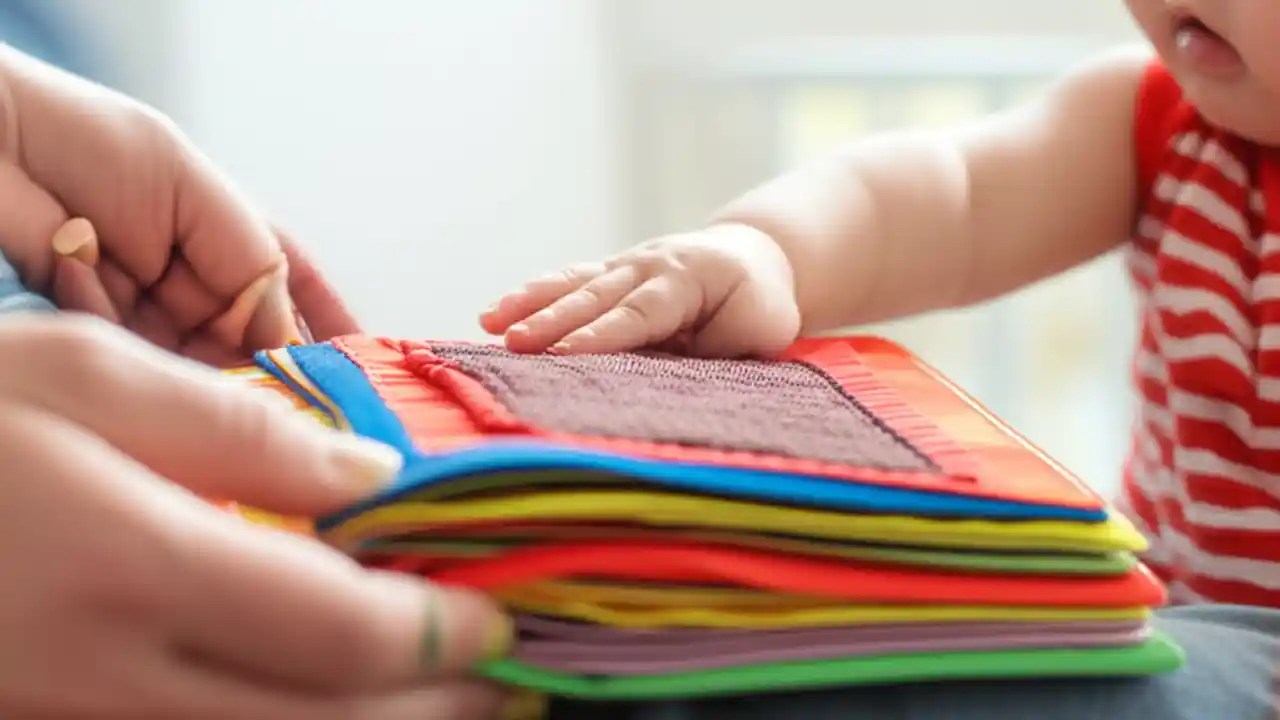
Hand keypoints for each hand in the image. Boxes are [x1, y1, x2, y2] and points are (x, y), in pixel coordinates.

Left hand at [0, 46, 358, 364]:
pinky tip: (99, 291)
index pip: (292, 289)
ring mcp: (138, 317)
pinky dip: (125, 340)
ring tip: (199, 348)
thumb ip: (249, 259)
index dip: (329, 327)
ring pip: (199, 364)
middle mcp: (184, 284)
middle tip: (301, 393)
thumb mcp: (189, 189)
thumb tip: (294, 337)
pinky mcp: (89, 343)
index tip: (370, 365)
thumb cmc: (81, 144)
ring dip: (208, 367)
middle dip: (274, 364)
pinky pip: (134, 364)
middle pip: (251, 341)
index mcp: (220, 237)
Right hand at [0, 315, 511, 718]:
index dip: (441, 636)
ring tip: (454, 708)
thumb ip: (237, 428)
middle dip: (438, 712)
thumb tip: (369, 475)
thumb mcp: (76, 372)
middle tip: (512, 685)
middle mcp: (109, 673)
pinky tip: (333, 706)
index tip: (500, 617)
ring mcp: (75, 717)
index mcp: (131, 567)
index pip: (340, 633)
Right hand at [480, 223, 800, 357]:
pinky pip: (566, 282)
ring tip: (488, 322)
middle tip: (515, 343)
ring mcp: (623, 265)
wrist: (753, 254)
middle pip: (594, 296)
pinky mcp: (606, 273)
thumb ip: (713, 349)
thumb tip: (666, 372)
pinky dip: (531, 295)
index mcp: (686, 280)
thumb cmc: (759, 305)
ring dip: (529, 303)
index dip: (600, 335)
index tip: (564, 353)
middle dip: (552, 321)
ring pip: (571, 283)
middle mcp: (647, 266)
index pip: (637, 314)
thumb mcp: (758, 329)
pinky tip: (494, 314)